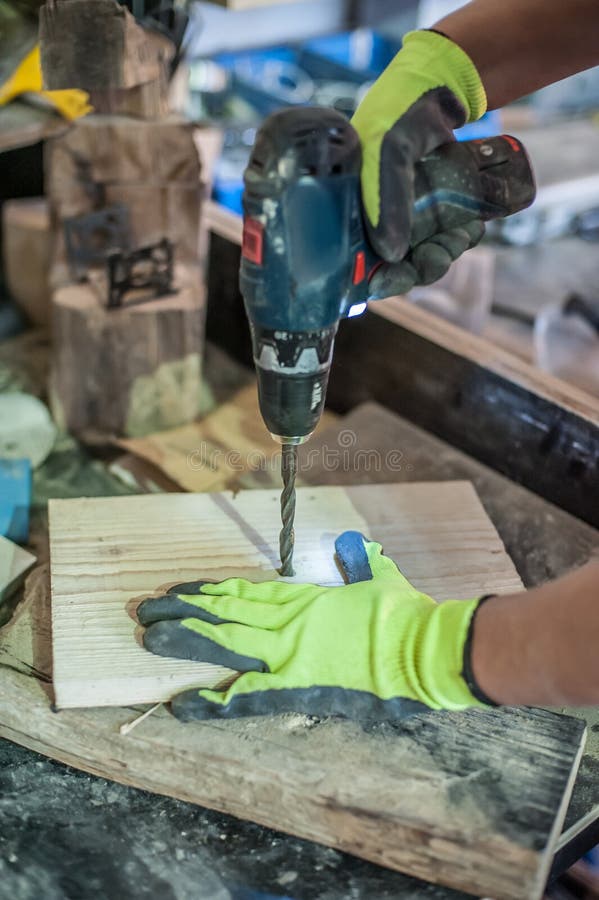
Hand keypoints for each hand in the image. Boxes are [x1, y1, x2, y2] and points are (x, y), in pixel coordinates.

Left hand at [137, 531, 486, 720]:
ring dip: (187, 638)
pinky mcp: (300, 686)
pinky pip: (248, 696)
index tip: (181, 589)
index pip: (246, 592)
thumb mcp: (381, 578)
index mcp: (305, 599)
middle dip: (184, 610)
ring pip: (227, 643)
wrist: (424, 647)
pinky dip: (213, 702)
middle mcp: (289, 622)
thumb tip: (352, 544)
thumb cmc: (405, 613)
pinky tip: (181, 705)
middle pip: (225, 613)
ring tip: (149, 635)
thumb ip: (358, 560)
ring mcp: (290, 653)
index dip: (211, 591)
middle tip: (146, 608)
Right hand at [351, 29, 486, 294]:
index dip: (378, 277)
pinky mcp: (431, 205)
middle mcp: (369, 212)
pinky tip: (471, 227)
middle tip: (442, 254)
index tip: (400, 278)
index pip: (356, 260)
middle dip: (420, 264)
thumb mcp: (389, 149)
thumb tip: (392, 254)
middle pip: (392, 263)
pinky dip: (458, 237)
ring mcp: (401, 209)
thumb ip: (387, 198)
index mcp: (345, 204)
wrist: (440, 81)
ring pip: (420, 251)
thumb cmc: (400, 110)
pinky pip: (442, 234)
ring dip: (443, 251)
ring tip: (463, 236)